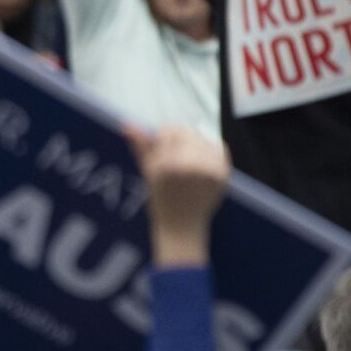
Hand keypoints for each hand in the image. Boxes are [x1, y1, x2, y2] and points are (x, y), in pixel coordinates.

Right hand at [125, 125, 228, 267]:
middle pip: (186, 132)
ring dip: (195, 144)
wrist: (182, 226)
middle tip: (175, 156)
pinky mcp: (223, 174)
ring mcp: (209, 170)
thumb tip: (127, 124)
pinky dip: (211, 151)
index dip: (163, 139)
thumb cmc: (161, 200)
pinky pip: (220, 147)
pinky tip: (202, 164)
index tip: (161, 151)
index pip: (168, 131)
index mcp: (167, 165)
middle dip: (179, 140)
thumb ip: (140, 146)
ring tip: (189, 161)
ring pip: (203, 137)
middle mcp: (189, 165)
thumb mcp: (147, 172)